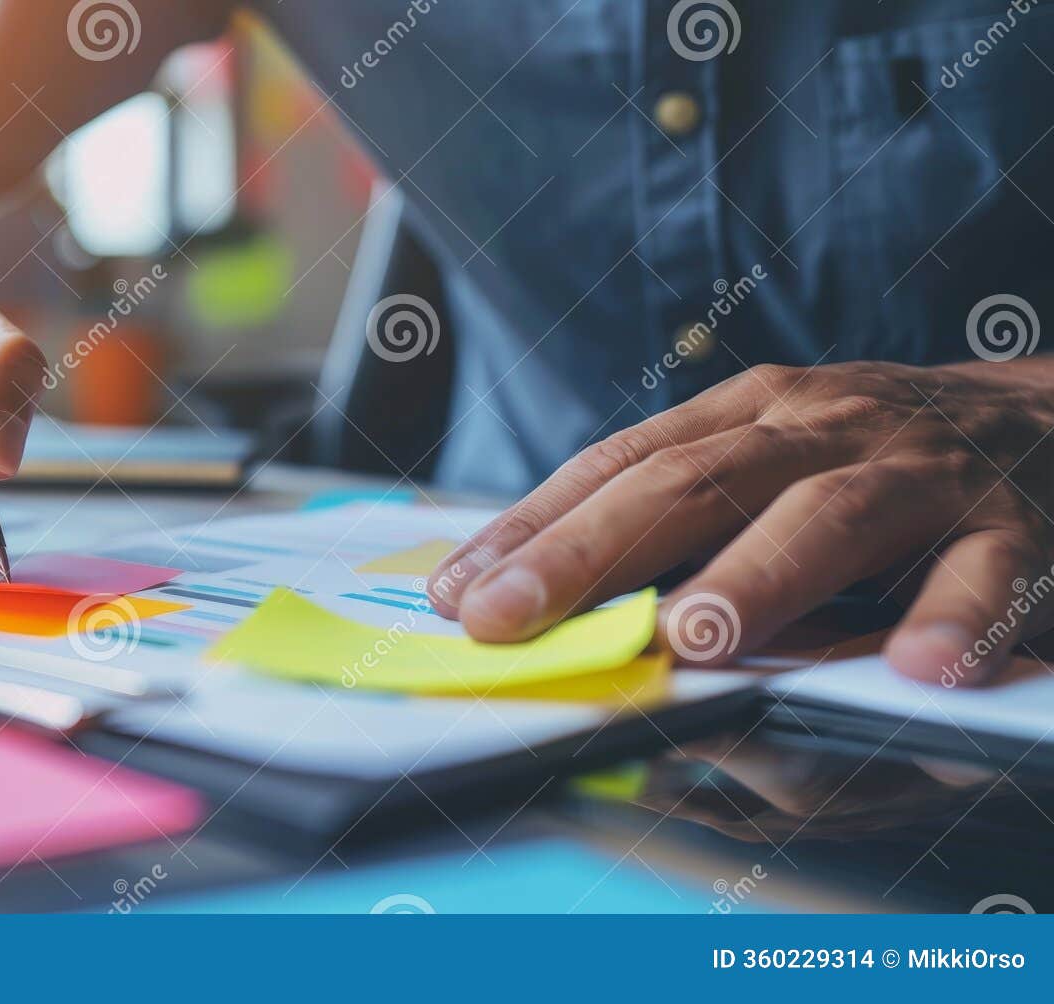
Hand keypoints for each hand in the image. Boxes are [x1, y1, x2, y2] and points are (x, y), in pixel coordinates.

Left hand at [427, 360, 1053, 684]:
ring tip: (698, 633)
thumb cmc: (880, 460)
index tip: (458, 592)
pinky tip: (919, 668)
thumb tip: (549, 597)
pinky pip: (987, 573)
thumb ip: (680, 517)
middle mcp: (822, 429)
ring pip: (829, 517)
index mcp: (750, 415)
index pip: (619, 466)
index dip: (532, 528)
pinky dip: (954, 618)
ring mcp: (919, 472)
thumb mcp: (773, 461)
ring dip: (759, 575)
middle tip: (512, 616)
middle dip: (589, 553)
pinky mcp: (1020, 526)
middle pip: (692, 484)